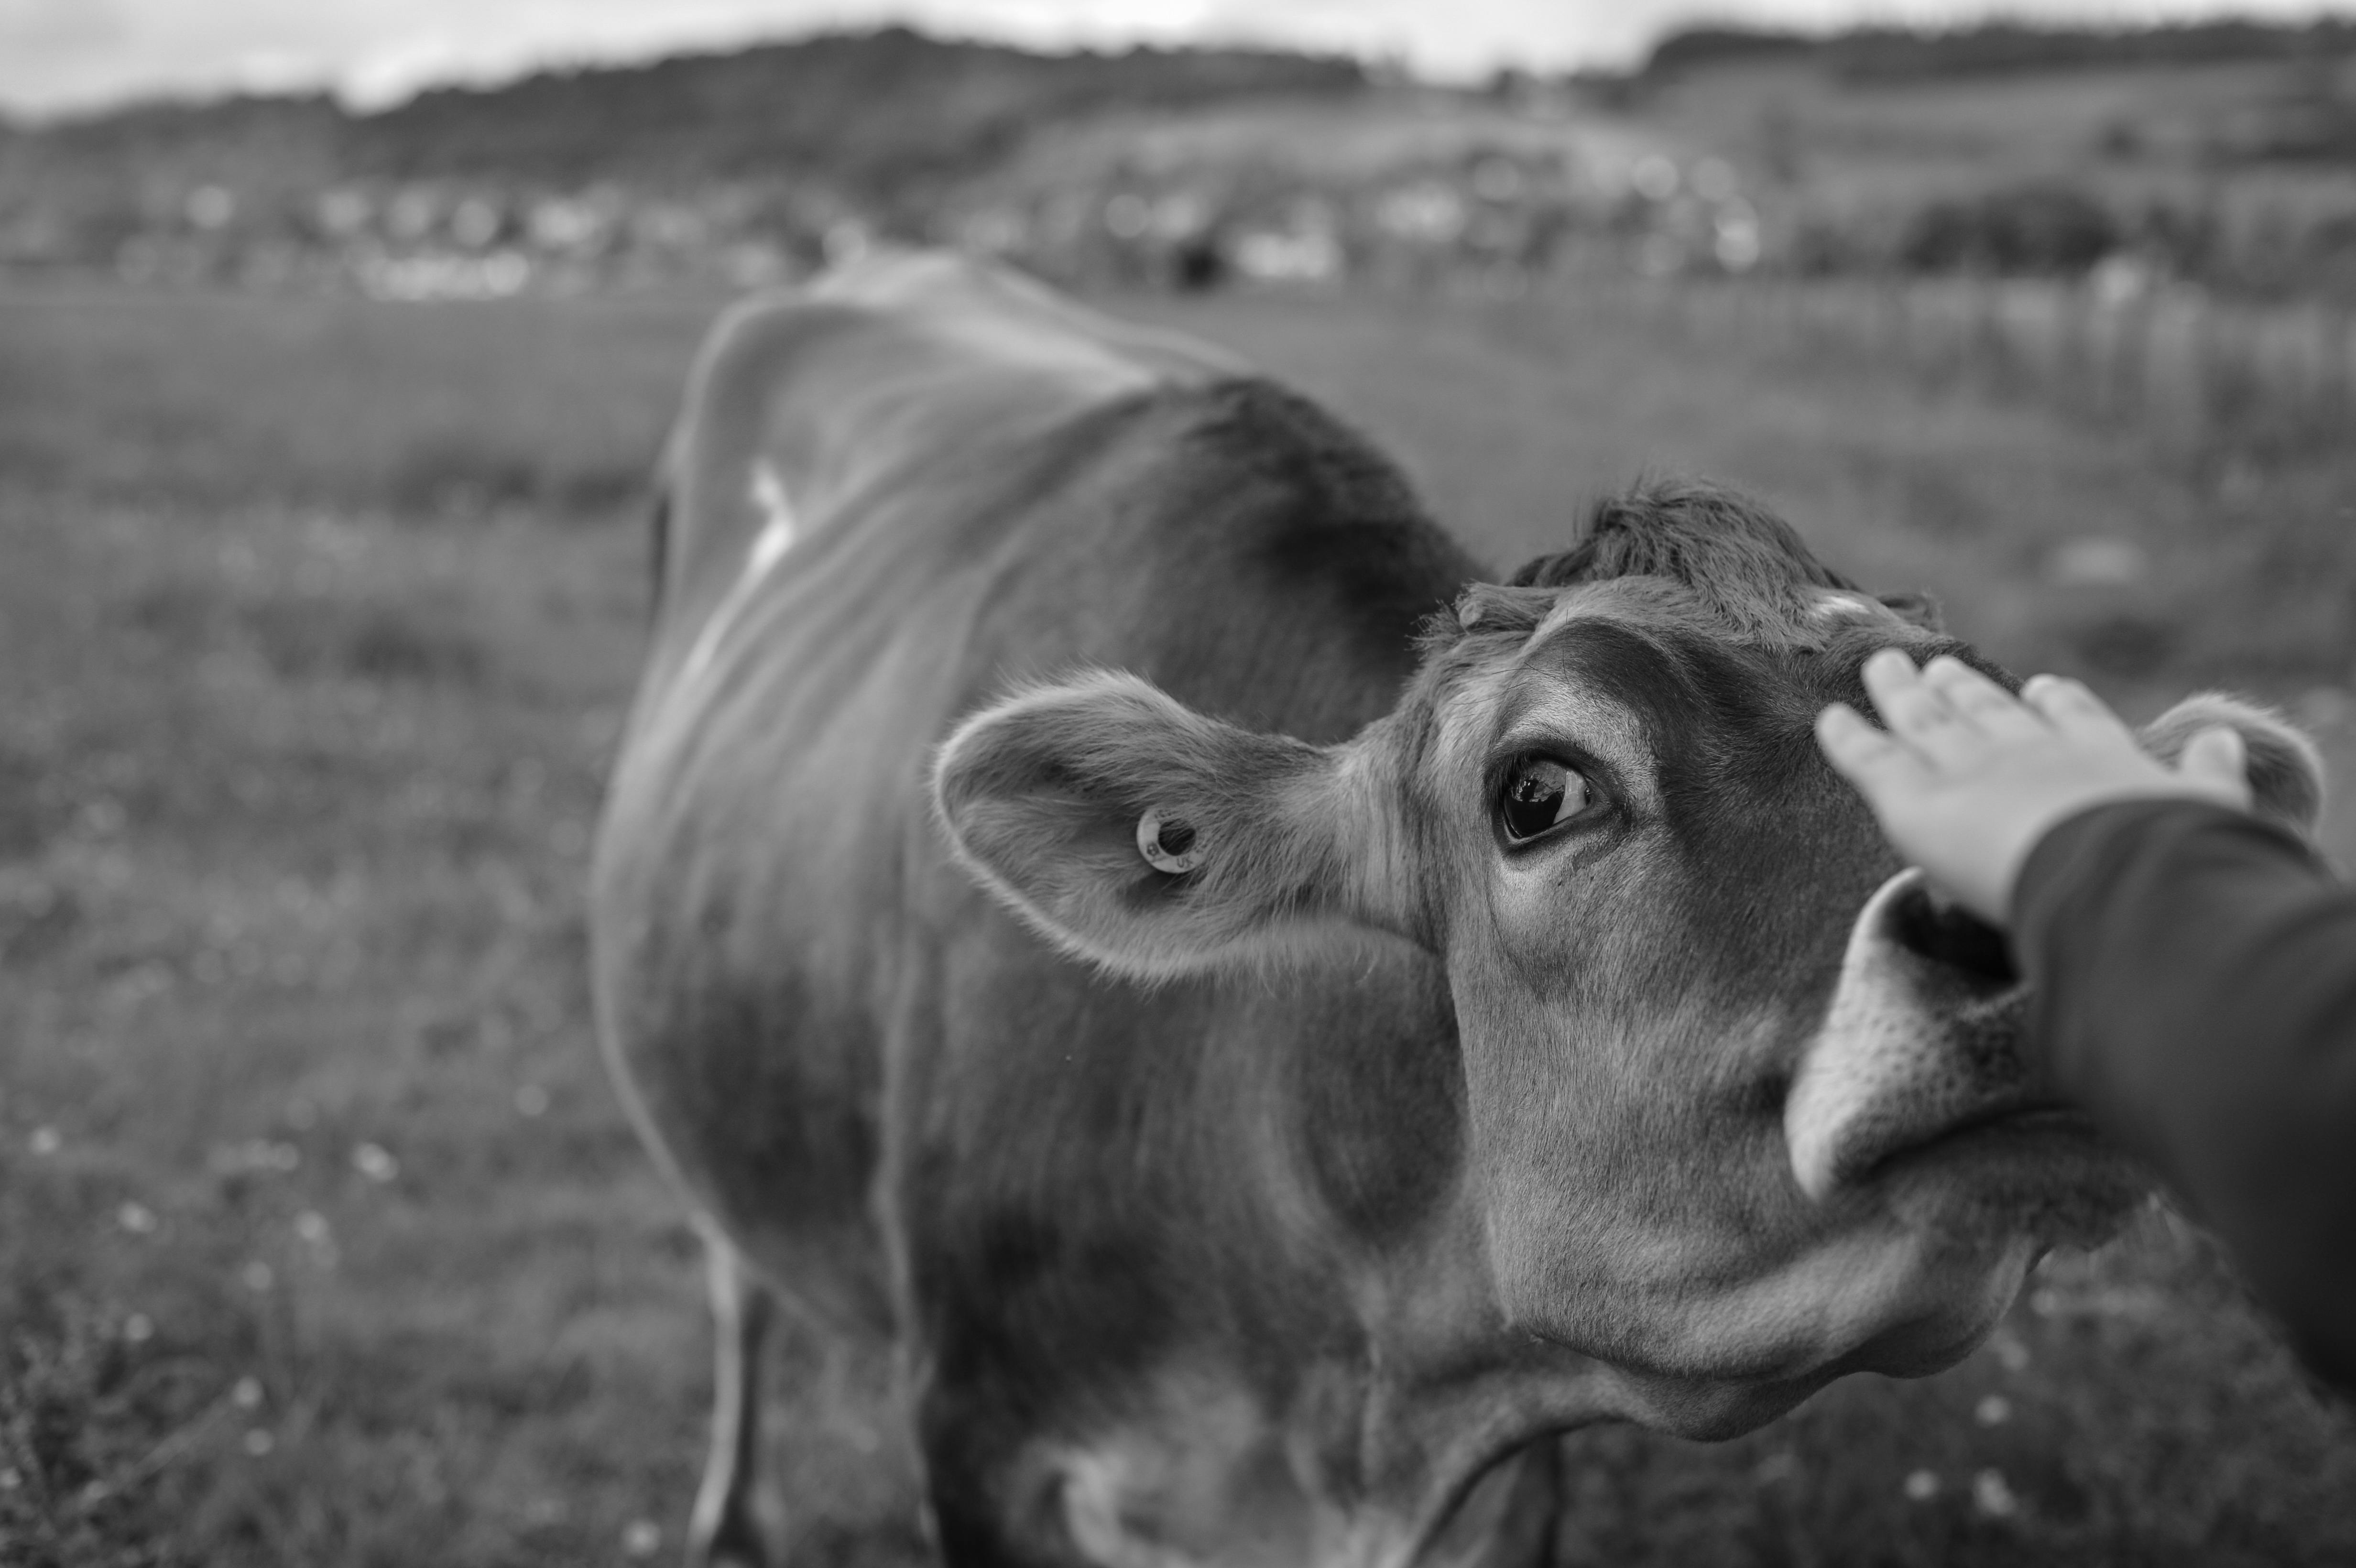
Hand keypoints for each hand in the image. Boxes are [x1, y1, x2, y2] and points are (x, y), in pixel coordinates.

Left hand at [1816, 650, 2251, 924]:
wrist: (2113, 870)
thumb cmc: (2169, 856)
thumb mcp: (2209, 815)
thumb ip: (2212, 778)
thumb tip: (2225, 740)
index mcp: (2094, 756)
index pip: (2069, 719)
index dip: (2052, 703)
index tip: (2041, 686)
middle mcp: (2025, 750)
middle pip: (1985, 710)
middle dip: (1962, 688)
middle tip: (1942, 667)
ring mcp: (1967, 768)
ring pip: (1923, 720)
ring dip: (1900, 692)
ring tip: (1883, 665)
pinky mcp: (1915, 798)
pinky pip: (1870, 760)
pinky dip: (1847, 739)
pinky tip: (1828, 719)